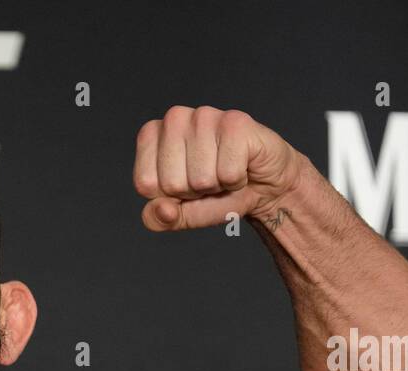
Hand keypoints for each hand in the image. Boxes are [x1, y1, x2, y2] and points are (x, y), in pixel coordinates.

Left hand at [134, 106, 302, 230]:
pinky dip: (236, 180)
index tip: (184, 186)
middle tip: (208, 180)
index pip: (145, 183)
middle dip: (192, 193)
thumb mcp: (182, 214)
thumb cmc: (217, 193)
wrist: (262, 186)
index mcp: (151, 135)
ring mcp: (204, 116)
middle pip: (171, 183)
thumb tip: (161, 210)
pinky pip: (227, 174)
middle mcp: (174, 118)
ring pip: (200, 179)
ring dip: (217, 186)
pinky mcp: (235, 122)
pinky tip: (241, 165)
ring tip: (224, 171)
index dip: (168, 197)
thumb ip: (160, 219)